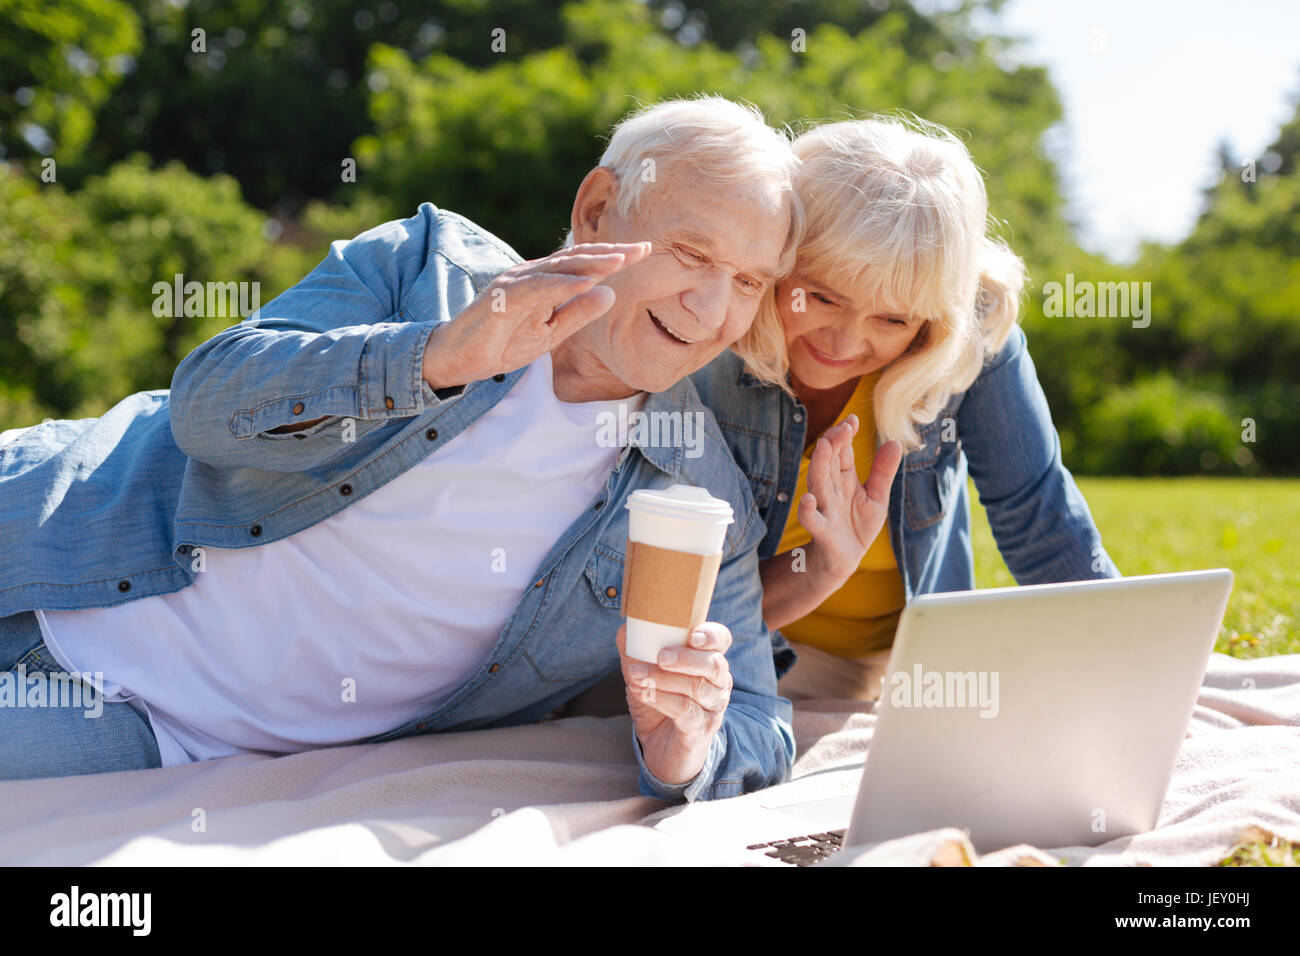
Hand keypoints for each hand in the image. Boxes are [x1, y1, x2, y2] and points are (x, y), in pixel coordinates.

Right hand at [421, 241, 650, 387]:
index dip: (613, 258)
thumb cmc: (501, 344)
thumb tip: (611, 293)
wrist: (458, 359)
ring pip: (559, 267)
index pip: (583, 265)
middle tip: (643, 249)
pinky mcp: (503, 297)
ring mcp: (515, 282)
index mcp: (543, 281)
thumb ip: (578, 313)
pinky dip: (562, 283)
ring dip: (591, 262)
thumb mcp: (550, 333)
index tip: (645, 252)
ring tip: (621, 260)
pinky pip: (537, 287)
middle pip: (576, 259)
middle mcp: (531, 274)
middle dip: (610, 254)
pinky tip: (586, 282)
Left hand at [616, 622, 732, 785]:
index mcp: (709, 662)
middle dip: (686, 658)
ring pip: (696, 688)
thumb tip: (626, 628)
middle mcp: (718, 684)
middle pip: (714, 665)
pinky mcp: (699, 730)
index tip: (691, 634)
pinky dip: (661, 699)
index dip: (711, 635)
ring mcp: (711, 709)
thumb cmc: (659, 704)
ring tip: (636, 674)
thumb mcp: (646, 674)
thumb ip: (638, 649)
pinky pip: (685, 711)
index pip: (722, 640)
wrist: (660, 749)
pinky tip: (640, 692)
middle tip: (660, 655)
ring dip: (663, 679)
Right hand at [799, 414, 901, 584]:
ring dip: (818, 464)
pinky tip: (807, 499)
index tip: (853, 419)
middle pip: (828, 461)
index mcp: (843, 478)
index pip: (842, 451)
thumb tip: (895, 442)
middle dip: (833, 443)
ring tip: (823, 446)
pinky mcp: (822, 530)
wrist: (845, 560)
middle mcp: (830, 489)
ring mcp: (824, 508)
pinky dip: (807, 510)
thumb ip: (883, 472)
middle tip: (842, 427)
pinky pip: (811, 519)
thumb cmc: (857, 526)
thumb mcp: (877, 497)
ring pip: (818, 483)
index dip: (846, 435)